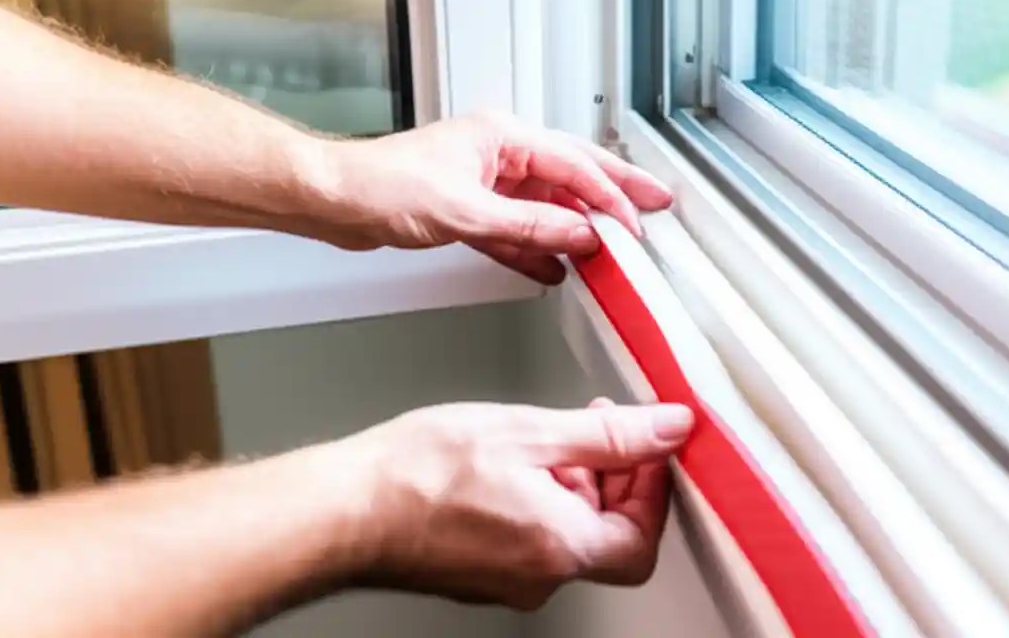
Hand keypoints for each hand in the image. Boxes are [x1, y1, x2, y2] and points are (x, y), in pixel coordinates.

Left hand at [310, 112, 673, 283]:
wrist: (334, 201)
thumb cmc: (381, 185)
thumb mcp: (466, 211)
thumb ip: (529, 224)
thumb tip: (578, 234)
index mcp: (501, 137)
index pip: (572, 165)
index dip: (608, 196)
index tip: (631, 224)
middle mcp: (498, 154)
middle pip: (571, 174)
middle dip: (613, 193)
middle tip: (654, 203)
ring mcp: (485, 182)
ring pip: (547, 205)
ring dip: (577, 228)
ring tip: (613, 246)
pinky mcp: (469, 211)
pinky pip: (518, 230)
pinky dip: (539, 249)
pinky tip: (556, 269)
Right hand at [330, 399, 692, 609]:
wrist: (341, 509)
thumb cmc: (417, 474)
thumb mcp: (530, 432)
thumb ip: (609, 435)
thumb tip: (667, 430)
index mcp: (563, 547)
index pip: (645, 536)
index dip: (652, 488)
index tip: (641, 446)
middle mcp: (539, 578)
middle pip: (608, 536)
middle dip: (611, 477)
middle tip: (593, 428)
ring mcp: (505, 581)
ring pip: (566, 534)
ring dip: (571, 483)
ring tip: (540, 438)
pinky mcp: (477, 573)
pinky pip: (530, 539)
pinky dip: (537, 500)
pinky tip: (509, 463)